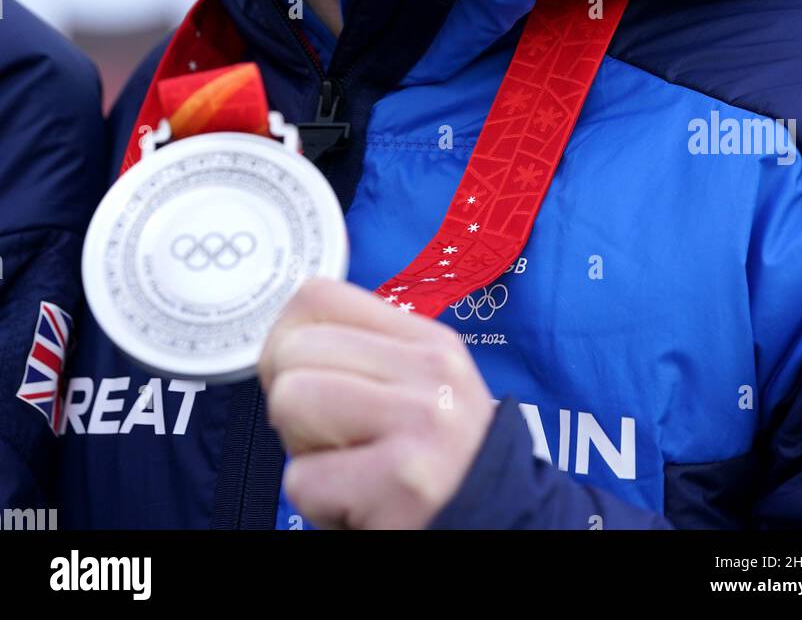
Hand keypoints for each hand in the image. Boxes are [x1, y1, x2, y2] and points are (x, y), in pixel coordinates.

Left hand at [258, 276, 496, 529]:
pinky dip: (317, 503)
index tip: (303, 380)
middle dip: (292, 404)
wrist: (496, 528)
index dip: (286, 340)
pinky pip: (302, 479)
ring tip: (348, 469)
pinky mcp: (403, 481)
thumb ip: (363, 357)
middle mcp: (432, 371)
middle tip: (336, 441)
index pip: (319, 297)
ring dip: (302, 451)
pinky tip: (361, 505)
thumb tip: (281, 346)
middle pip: (293, 349)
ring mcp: (422, 422)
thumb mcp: (419, 391)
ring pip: (290, 399)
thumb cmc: (434, 467)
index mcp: (429, 342)